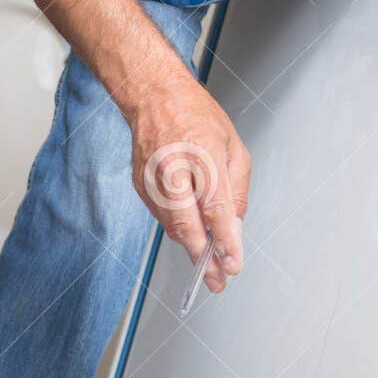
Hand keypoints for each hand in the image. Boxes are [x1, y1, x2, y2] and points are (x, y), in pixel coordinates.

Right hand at [130, 77, 251, 293]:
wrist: (152, 97)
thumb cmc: (194, 115)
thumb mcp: (233, 146)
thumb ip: (236, 188)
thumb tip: (234, 224)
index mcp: (203, 154)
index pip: (215, 208)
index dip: (225, 241)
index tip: (232, 263)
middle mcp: (174, 169)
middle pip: (188, 225)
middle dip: (204, 259)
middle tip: (217, 281)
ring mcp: (153, 180)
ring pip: (173, 226)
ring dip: (192, 249)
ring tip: (208, 268)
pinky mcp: (141, 186)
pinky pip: (163, 217)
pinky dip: (178, 230)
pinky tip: (192, 236)